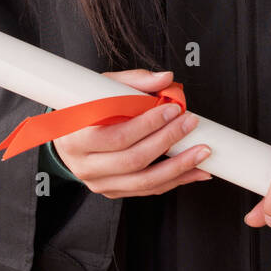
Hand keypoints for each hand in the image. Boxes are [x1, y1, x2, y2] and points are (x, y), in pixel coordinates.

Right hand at [51, 69, 212, 198]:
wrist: (69, 135)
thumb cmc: (86, 108)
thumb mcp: (102, 87)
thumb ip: (134, 81)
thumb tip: (166, 79)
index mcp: (77, 138)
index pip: (118, 135)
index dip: (148, 124)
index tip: (173, 109)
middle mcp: (85, 166)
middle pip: (133, 160)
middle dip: (167, 141)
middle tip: (190, 123)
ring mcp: (99, 183)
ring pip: (144, 181)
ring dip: (178, 167)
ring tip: (201, 152)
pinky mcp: (113, 192)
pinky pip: (148, 190)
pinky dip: (175, 181)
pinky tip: (195, 171)